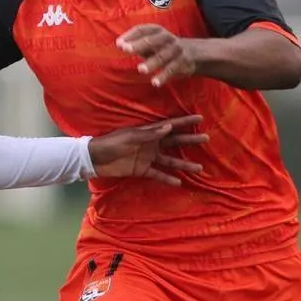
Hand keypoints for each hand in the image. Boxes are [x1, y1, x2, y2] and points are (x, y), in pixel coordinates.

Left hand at [88, 115, 208, 185]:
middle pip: (174, 142)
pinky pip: (157, 174)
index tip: (200, 118)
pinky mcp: (141, 170)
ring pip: (170, 160)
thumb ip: (149, 134)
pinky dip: (167, 178)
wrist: (94, 159)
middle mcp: (151, 144)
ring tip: (199, 168)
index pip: (170, 125)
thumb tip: (169, 126)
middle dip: (190, 140)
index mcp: (148, 132)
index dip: (184, 122)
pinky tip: (180, 182)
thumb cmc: (111, 143)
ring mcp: (147, 157)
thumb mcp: (129, 137)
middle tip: (206, 139)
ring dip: (184, 164)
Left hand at [117, 25, 198, 86]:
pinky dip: (164, 76)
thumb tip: (119, 44)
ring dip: (152, 62)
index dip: (130, 35)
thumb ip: (136, 44)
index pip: (142, 30)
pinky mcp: (183, 62)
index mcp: (157, 31)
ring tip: (141, 69)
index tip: (119, 43)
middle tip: (126, 49)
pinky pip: (172, 69)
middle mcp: (166, 38)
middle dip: (139, 44)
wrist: (194, 53)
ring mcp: (175, 50)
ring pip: (163, 56)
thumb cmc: (164, 47)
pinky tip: (155, 82)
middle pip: (152, 40)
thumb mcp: (152, 42)